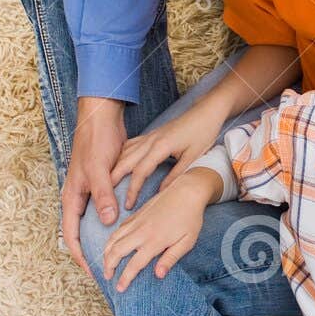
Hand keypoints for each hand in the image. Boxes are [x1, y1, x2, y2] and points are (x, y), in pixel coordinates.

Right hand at [61, 96, 126, 276]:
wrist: (101, 118)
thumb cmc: (95, 142)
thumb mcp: (98, 171)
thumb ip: (102, 196)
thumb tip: (106, 222)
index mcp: (72, 197)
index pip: (71, 236)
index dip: (80, 256)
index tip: (93, 272)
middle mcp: (79, 197)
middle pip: (82, 232)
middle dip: (92, 250)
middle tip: (108, 268)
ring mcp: (91, 191)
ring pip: (95, 221)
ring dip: (103, 236)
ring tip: (118, 253)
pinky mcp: (104, 184)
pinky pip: (106, 208)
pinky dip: (113, 220)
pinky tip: (127, 227)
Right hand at [101, 174, 211, 292]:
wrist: (187, 191)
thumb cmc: (190, 218)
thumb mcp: (187, 242)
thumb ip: (171, 258)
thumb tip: (158, 275)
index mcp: (154, 241)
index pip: (134, 265)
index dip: (124, 278)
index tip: (119, 289)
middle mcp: (141, 231)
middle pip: (116, 251)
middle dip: (108, 266)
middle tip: (107, 277)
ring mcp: (137, 221)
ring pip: (113, 238)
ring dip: (106, 252)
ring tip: (106, 264)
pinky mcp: (136, 214)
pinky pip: (118, 229)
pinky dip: (111, 239)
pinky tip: (112, 246)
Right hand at [109, 94, 228, 211]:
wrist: (206, 112)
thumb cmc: (203, 132)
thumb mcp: (193, 157)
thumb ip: (176, 175)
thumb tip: (162, 192)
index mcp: (161, 146)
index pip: (140, 171)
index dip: (133, 189)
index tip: (128, 204)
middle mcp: (151, 140)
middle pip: (126, 161)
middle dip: (115, 179)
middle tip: (108, 196)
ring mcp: (150, 136)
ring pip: (126, 152)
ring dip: (116, 167)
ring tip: (108, 183)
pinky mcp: (152, 134)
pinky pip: (131, 145)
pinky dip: (122, 156)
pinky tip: (118, 163)